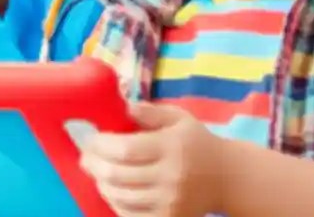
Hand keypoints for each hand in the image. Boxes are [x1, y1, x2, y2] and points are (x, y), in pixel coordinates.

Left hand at [79, 102, 224, 216]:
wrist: (228, 178)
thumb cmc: (197, 143)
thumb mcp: (178, 118)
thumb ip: (149, 112)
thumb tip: (121, 107)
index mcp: (170, 147)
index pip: (125, 150)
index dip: (100, 145)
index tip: (92, 139)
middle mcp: (170, 176)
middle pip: (117, 175)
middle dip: (93, 165)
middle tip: (85, 157)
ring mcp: (169, 202)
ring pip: (120, 197)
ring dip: (101, 184)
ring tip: (97, 172)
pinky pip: (131, 215)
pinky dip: (115, 204)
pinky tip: (112, 191)